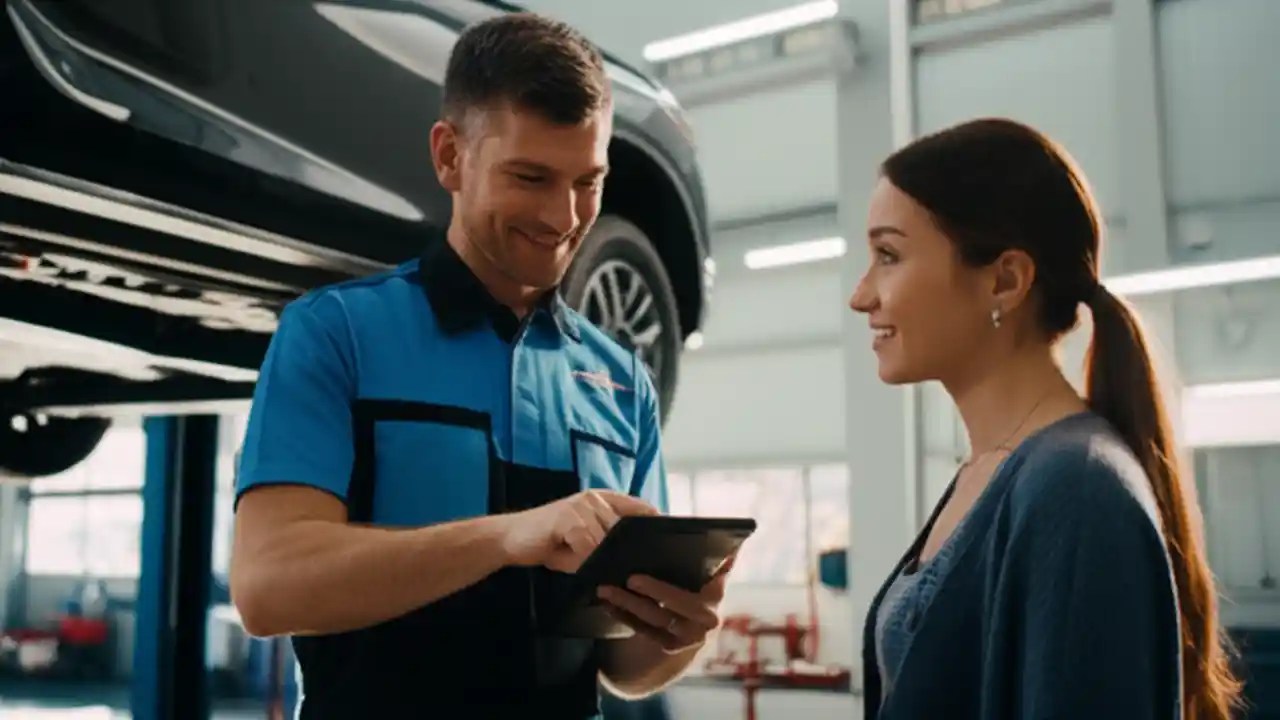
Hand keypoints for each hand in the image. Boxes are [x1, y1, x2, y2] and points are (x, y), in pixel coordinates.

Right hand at [500, 490, 657, 572]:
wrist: (510, 539)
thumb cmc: (551, 544)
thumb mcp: (585, 544)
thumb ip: (608, 546)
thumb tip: (634, 561)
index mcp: (604, 500)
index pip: (641, 508)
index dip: (654, 523)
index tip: (663, 545)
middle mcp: (595, 498)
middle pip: (625, 530)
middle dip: (625, 551)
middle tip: (617, 568)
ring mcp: (582, 505)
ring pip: (607, 540)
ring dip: (599, 558)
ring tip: (583, 564)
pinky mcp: (568, 517)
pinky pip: (588, 545)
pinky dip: (584, 559)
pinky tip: (573, 562)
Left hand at [597, 555, 735, 653]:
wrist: (689, 630)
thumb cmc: (694, 591)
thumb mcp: (709, 579)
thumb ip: (719, 563)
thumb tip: (732, 544)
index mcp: (717, 593)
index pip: (713, 578)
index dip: (705, 566)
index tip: (684, 557)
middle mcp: (707, 618)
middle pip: (680, 602)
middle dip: (656, 590)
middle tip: (631, 578)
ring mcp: (688, 635)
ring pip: (656, 618)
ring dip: (629, 603)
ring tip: (606, 589)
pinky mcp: (669, 645)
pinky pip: (643, 630)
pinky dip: (623, 616)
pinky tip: (607, 603)